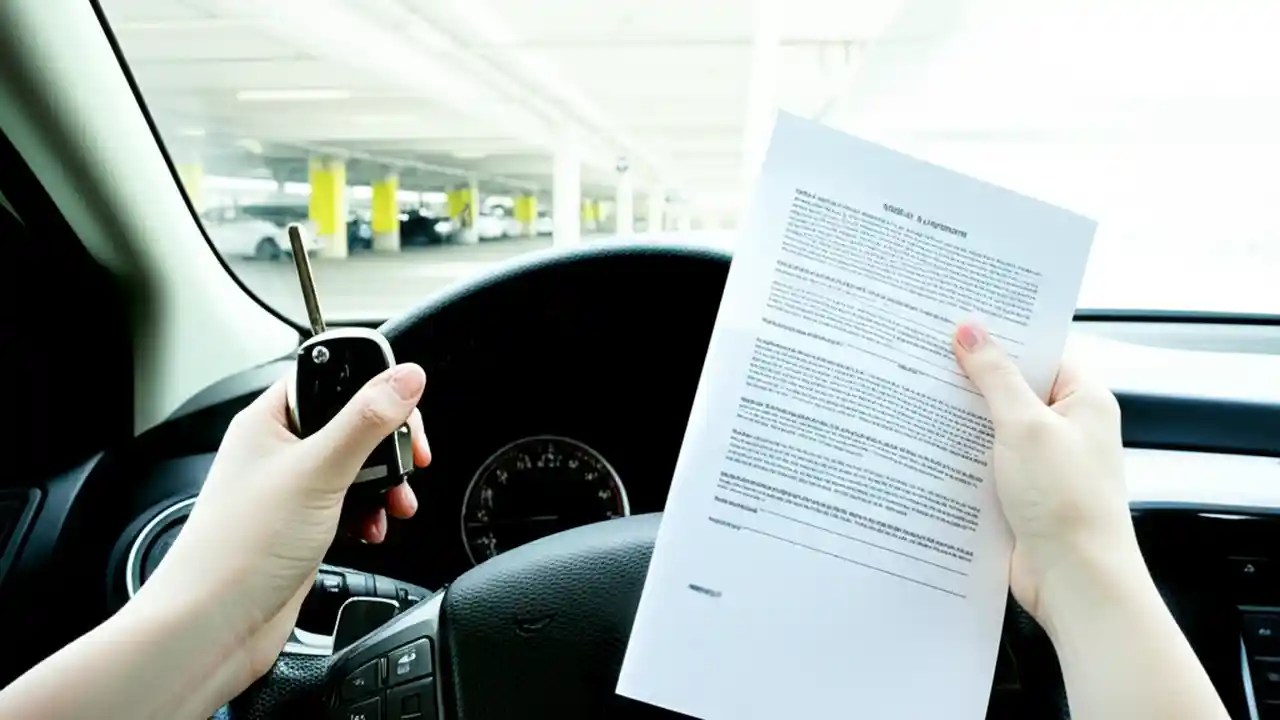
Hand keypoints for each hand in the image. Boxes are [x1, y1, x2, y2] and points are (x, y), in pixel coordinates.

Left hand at [134, 363, 430, 689]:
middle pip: (352, 424)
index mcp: (268, 421)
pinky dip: (369, 515)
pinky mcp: (303, 526)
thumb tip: (407, 376)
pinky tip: (371, 531)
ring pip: (356, 468)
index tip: (407, 409)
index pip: (329, 376)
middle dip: (389, 445)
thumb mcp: (318, 471)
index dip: (373, 387)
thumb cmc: (240, 549)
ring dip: (384, 485)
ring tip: (395, 504)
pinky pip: (350, 505)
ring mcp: (291, 490)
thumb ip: (367, 420)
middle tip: (411, 461)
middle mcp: (278, 451)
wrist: (214, 626)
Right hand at [953, 324, 1136, 624]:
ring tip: (915, 395)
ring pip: (992, 427)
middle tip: (926, 353)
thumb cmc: (1068, 503)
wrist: (1074, 580)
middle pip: (1012, 388)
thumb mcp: (1026, 426)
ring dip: (960, 420)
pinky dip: (958, 457)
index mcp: (1083, 401)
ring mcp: (1041, 463)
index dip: (1002, 335)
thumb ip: (996, 376)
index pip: (1040, 352)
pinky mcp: (1019, 494)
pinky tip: (925, 448)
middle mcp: (1065, 428)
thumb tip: (972, 331)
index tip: (959, 320)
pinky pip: (983, 463)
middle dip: (971, 377)